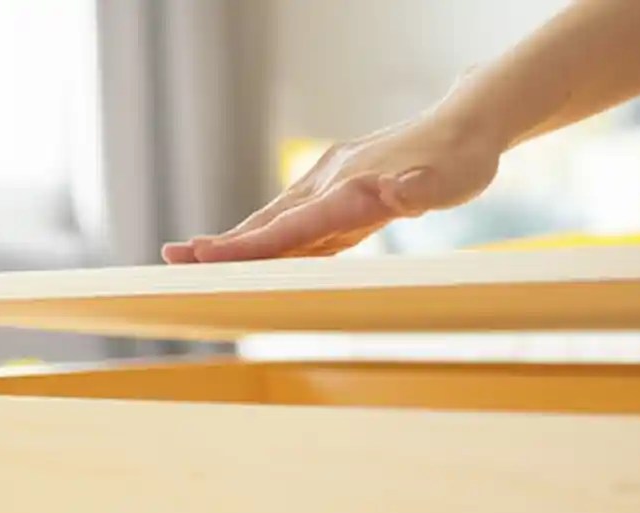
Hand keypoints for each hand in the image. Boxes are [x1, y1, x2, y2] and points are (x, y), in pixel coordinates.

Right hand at [161, 110, 503, 263]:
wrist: (466, 126)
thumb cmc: (461, 161)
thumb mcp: (451, 180)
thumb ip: (420, 189)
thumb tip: (399, 190)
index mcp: (350, 191)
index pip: (289, 227)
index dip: (247, 245)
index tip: (205, 255)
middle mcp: (331, 186)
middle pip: (268, 222)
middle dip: (221, 244)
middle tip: (172, 258)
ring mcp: (331, 185)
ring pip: (276, 219)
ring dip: (238, 240)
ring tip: (196, 258)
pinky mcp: (340, 190)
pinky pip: (297, 220)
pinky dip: (269, 236)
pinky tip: (257, 252)